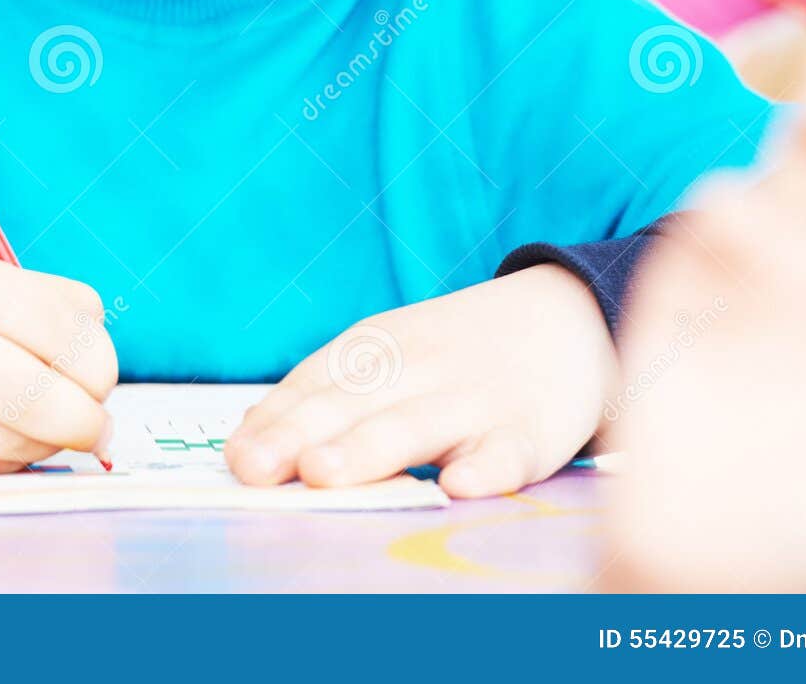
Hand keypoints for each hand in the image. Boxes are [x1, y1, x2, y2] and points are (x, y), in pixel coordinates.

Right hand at [0, 248, 116, 475]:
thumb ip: (50, 306)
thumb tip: (105, 370)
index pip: (65, 330)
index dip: (101, 363)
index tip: (102, 376)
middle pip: (47, 399)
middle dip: (89, 419)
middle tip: (97, 423)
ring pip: (21, 443)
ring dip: (49, 441)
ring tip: (39, 422)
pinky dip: (8, 460)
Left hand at [223, 266, 616, 497]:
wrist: (569, 318)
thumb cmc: (459, 354)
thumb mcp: (392, 356)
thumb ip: (329, 398)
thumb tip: (248, 443)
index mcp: (378, 348)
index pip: (317, 384)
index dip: (274, 421)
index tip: (235, 458)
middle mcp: (419, 369)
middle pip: (352, 405)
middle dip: (299, 437)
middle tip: (255, 469)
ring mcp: (474, 401)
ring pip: (414, 427)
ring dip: (365, 450)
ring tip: (322, 474)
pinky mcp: (530, 432)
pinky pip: (505, 452)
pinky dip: (483, 469)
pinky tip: (457, 486)